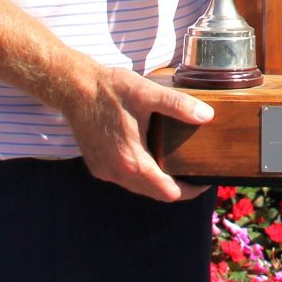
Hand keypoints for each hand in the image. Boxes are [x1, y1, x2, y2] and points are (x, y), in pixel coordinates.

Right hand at [62, 65, 214, 201]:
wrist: (74, 88)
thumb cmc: (110, 90)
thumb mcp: (147, 93)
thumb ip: (178, 105)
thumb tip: (207, 115)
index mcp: (131, 160)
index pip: (168, 192)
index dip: (190, 190)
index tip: (203, 182)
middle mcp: (116, 172)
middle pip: (155, 194)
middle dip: (177, 188)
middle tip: (195, 174)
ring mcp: (105, 171)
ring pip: (139, 188)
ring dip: (158, 183)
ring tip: (177, 167)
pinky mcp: (97, 166)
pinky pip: (125, 179)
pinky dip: (141, 176)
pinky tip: (151, 158)